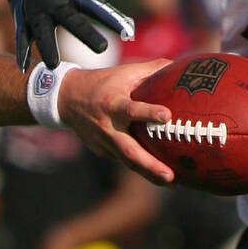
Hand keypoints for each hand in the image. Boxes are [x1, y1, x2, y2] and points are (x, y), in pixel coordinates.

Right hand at [8, 0, 137, 69]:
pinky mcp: (21, 18)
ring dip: (48, 47)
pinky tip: (23, 69)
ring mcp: (36, 10)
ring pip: (42, 30)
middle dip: (86, 33)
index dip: (113, 20)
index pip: (97, 7)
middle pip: (71, 19)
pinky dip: (21, 52)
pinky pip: (21, 36)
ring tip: (54, 66)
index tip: (129, 32)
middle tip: (102, 48)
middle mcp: (55, 1)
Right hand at [57, 60, 174, 184]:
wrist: (66, 98)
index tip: (167, 117)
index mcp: (113, 104)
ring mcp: (102, 141)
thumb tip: (181, 67)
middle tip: (171, 175)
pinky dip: (138, 164)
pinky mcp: (100, 150)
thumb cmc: (102, 82)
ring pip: (127, 161)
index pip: (132, 110)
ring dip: (148, 173)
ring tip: (172, 182)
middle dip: (150, 165)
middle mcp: (107, 126)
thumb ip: (152, 70)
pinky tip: (156, 171)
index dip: (149, 113)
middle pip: (129, 151)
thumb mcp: (124, 71)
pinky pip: (121, 157)